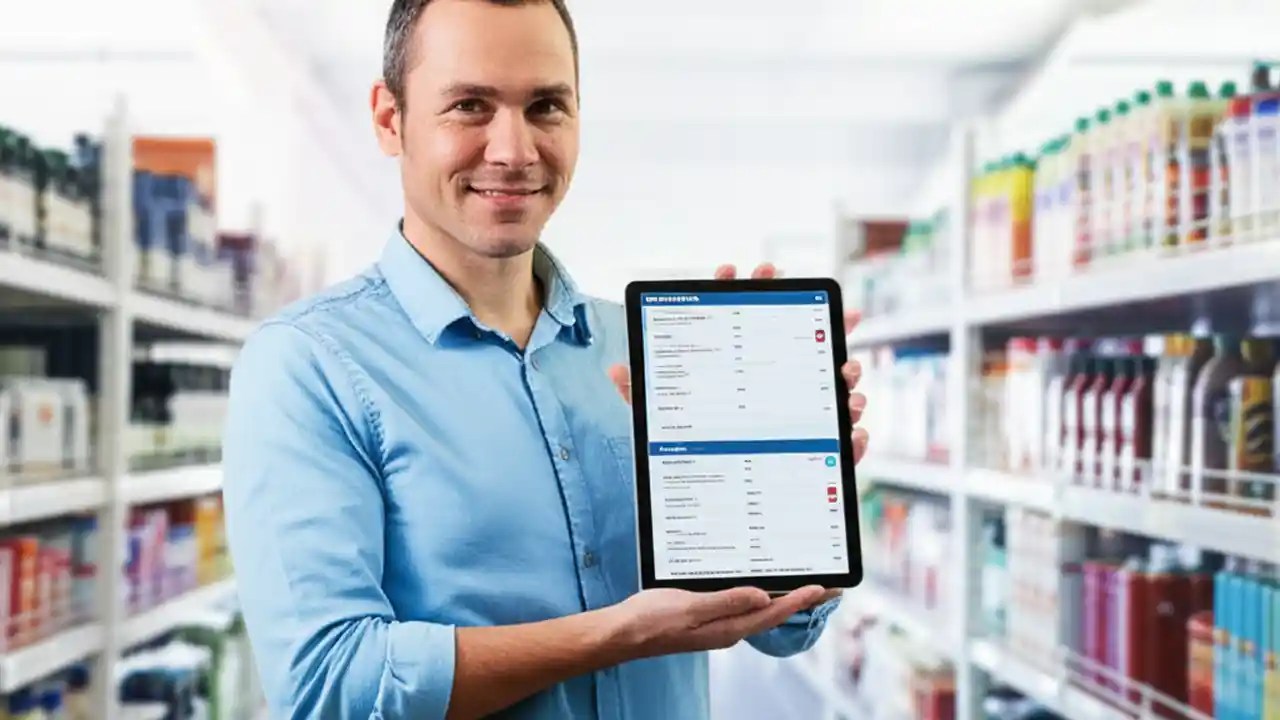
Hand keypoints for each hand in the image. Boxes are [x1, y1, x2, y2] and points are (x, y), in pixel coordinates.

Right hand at [604, 585, 828, 659]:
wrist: (622, 633)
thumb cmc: (651, 620)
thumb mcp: (690, 605)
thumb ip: (727, 601)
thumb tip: (763, 597)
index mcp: (727, 628)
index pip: (773, 613)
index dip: (800, 600)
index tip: (823, 588)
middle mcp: (727, 629)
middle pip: (773, 614)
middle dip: (801, 600)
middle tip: (827, 587)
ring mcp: (717, 625)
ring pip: (760, 611)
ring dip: (783, 598)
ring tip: (804, 587)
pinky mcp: (707, 618)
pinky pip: (742, 607)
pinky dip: (759, 597)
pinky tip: (760, 588)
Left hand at [607, 262, 870, 463]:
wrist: (703, 511)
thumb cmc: (682, 457)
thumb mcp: (658, 426)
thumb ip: (639, 397)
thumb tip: (614, 368)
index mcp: (738, 375)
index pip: (747, 325)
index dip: (750, 293)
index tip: (753, 272)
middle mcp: (775, 393)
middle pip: (805, 353)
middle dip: (826, 328)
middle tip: (838, 314)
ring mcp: (799, 424)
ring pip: (832, 396)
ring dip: (846, 380)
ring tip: (846, 373)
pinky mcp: (813, 460)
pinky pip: (840, 449)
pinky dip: (852, 438)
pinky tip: (853, 430)